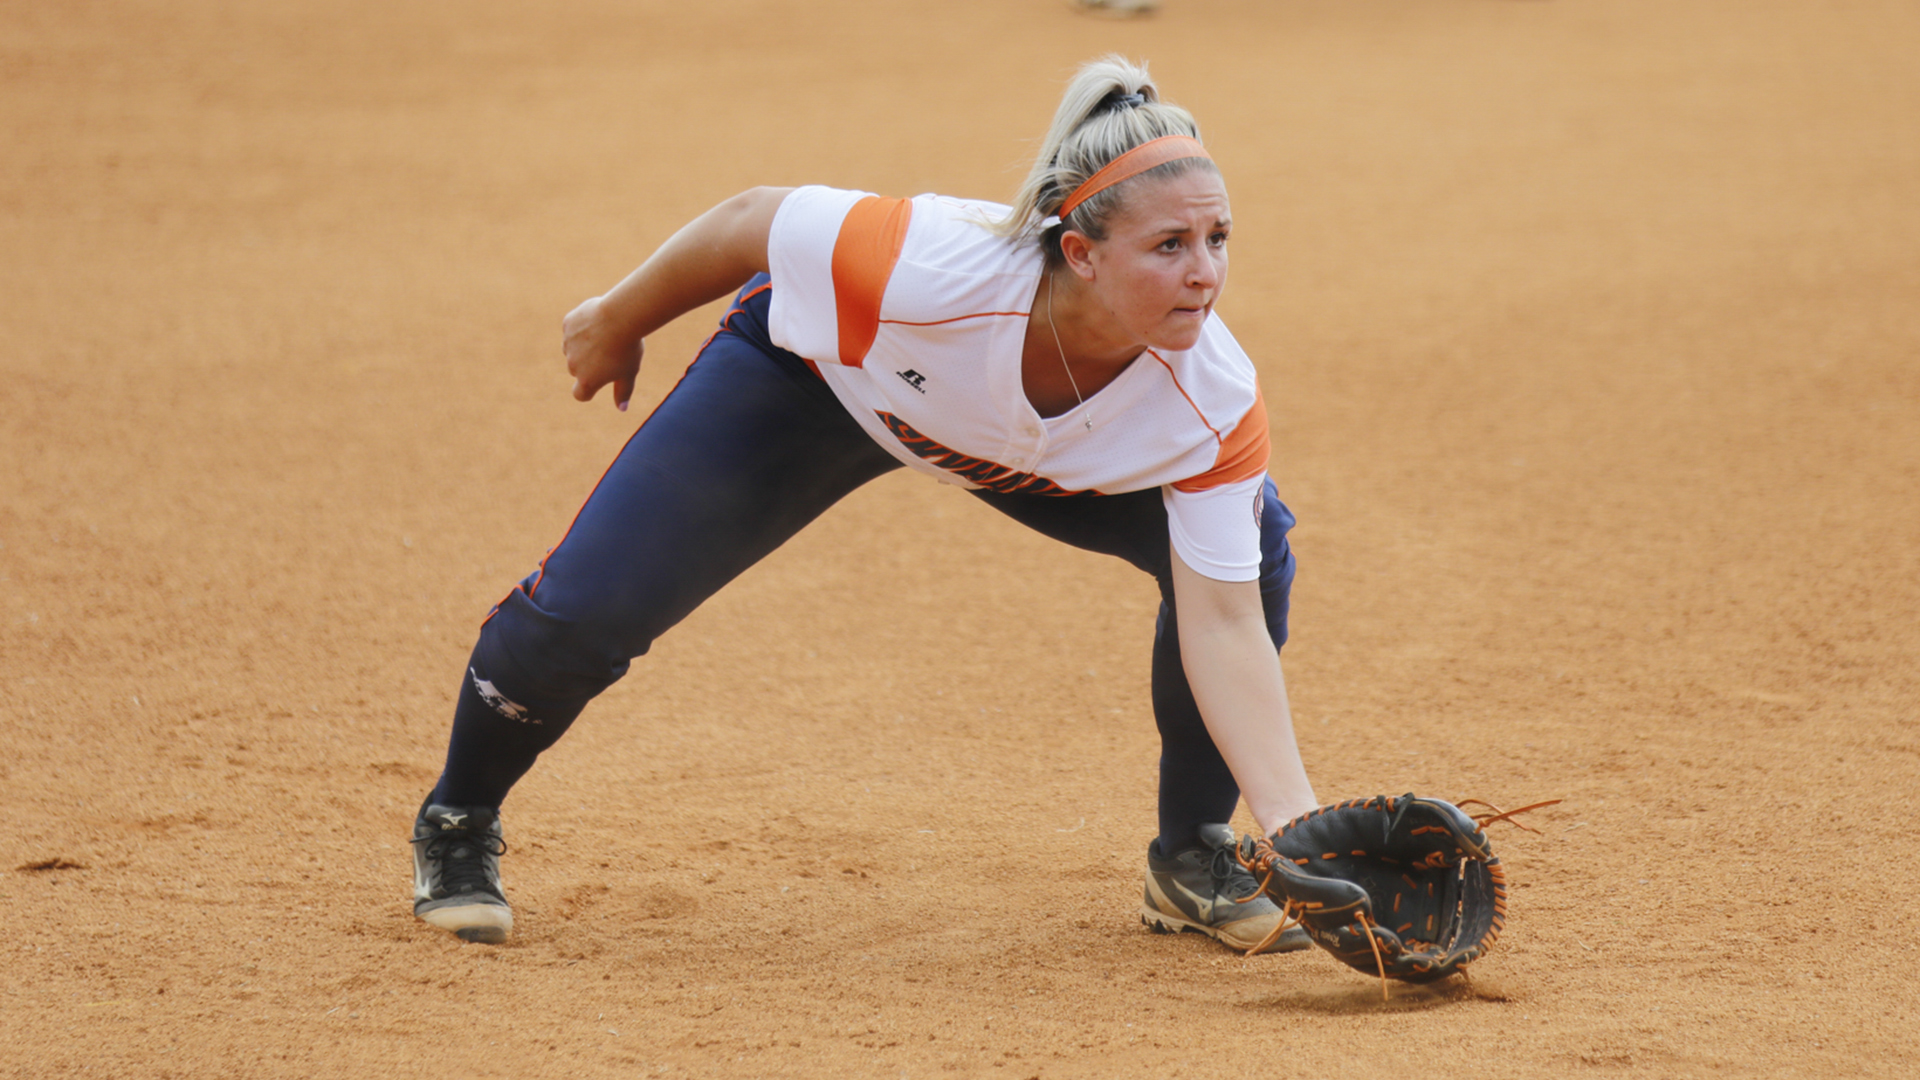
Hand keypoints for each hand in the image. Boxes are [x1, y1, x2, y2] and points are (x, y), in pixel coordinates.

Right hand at [563, 295, 642, 410]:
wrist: (621, 316)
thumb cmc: (628, 348)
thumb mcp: (629, 372)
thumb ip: (623, 391)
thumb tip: (622, 408)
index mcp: (587, 381)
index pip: (580, 394)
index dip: (589, 389)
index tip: (600, 379)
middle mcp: (573, 364)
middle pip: (578, 369)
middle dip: (589, 363)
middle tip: (610, 350)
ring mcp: (568, 344)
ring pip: (573, 348)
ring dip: (584, 344)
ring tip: (605, 333)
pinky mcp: (567, 324)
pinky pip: (573, 328)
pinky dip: (582, 326)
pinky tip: (598, 321)